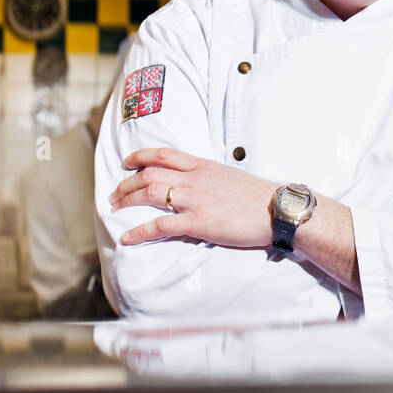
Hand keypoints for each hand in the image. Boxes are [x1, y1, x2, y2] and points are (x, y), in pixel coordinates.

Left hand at [109, 147, 274, 247]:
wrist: (277, 210)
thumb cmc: (258, 197)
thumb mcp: (231, 177)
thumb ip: (210, 178)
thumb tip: (198, 184)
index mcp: (204, 166)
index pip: (164, 154)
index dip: (141, 156)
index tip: (128, 162)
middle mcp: (196, 179)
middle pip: (150, 173)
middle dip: (126, 183)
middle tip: (115, 194)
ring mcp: (196, 199)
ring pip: (151, 193)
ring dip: (127, 201)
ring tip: (114, 210)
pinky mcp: (199, 222)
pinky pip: (161, 224)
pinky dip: (139, 231)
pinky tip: (127, 237)